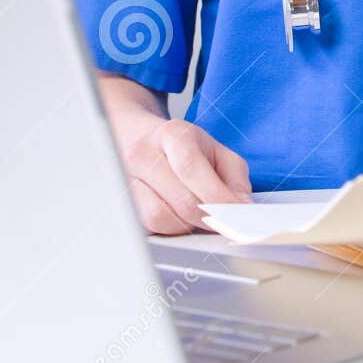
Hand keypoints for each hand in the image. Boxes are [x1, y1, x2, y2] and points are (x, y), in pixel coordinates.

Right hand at [120, 116, 251, 234]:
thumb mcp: (217, 153)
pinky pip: (149, 227)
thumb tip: (241, 209)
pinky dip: (168, 227)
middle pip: (181, 201)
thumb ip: (236, 180)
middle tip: (221, 221)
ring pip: (162, 219)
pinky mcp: (120, 202)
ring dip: (185, 225)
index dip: (217, 197)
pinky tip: (174, 214)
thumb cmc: (183, 148)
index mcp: (172, 134)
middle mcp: (143, 154)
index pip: (192, 169)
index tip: (235, 216)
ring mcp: (126, 178)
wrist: (140, 140)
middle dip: (207, 217)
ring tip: (193, 212)